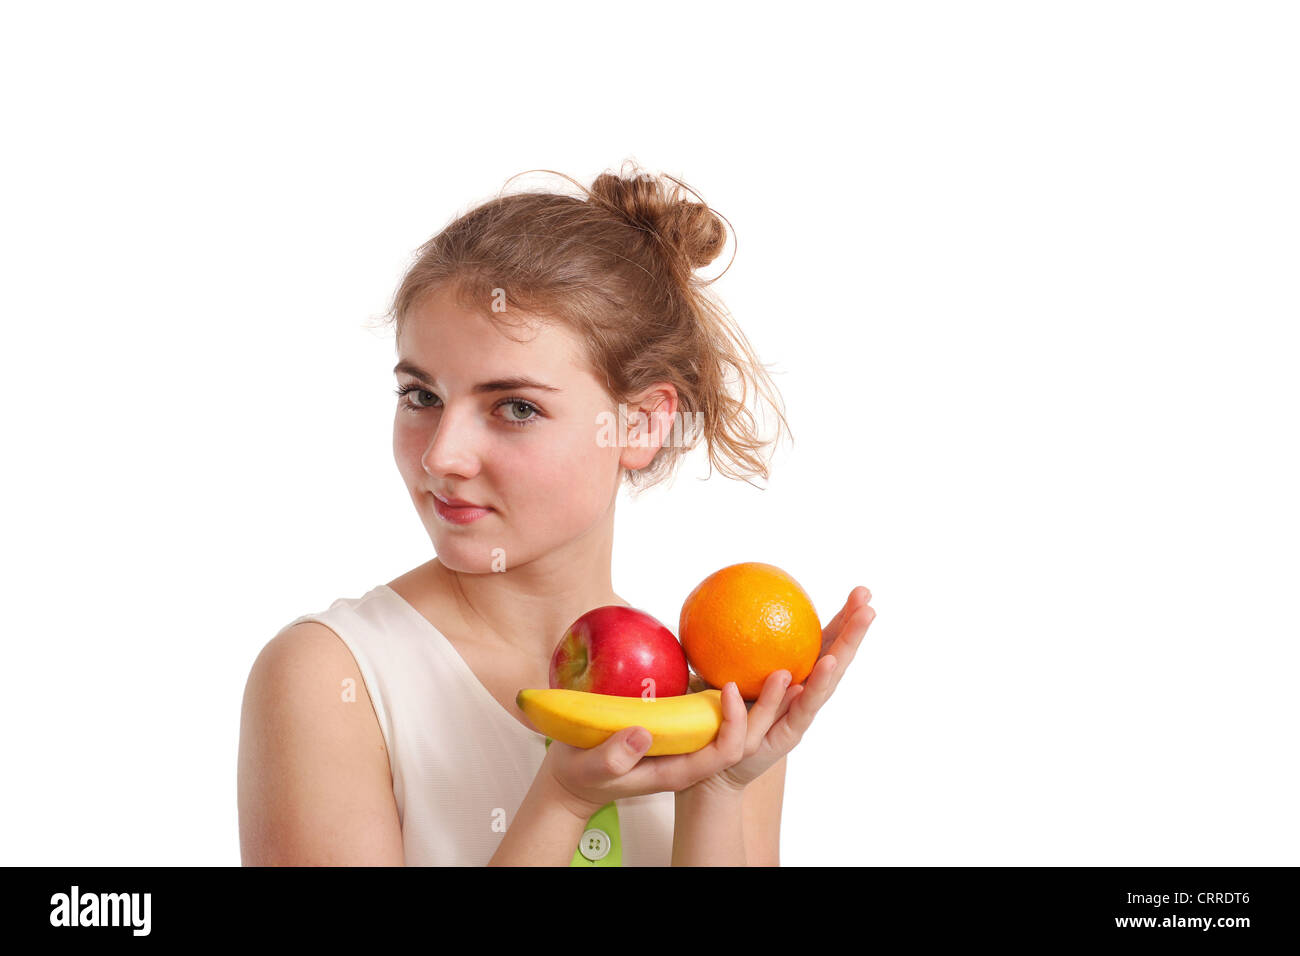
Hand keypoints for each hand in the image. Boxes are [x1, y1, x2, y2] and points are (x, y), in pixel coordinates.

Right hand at [540, 679, 757, 819]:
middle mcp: (688, 757)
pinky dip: (726, 693)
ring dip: (755, 699)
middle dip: (765, 709)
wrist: (575, 776)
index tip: (726, 687)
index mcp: (677, 770)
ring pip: (729, 723)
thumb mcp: (592, 767)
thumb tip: (643, 731)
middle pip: (739, 736)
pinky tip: (730, 664)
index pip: (722, 752)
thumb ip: (614, 755)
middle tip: (782, 671)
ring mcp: (684, 743)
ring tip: (773, 666)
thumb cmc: (581, 774)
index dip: (733, 722)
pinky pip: (709, 712)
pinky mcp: (676, 727)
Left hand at [691, 586, 876, 793]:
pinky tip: (787, 676)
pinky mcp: (782, 739)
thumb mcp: (724, 668)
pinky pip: (784, 714)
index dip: (844, 619)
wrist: (714, 763)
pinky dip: (787, 696)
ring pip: (820, 691)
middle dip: (854, 635)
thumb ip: (729, 643)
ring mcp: (797, 717)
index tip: (861, 592)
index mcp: (798, 674)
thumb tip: (720, 597)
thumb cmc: (720, 711)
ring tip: (841, 649)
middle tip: (869, 607)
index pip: (825, 641)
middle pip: (835, 661)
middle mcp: (805, 694)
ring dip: (833, 667)